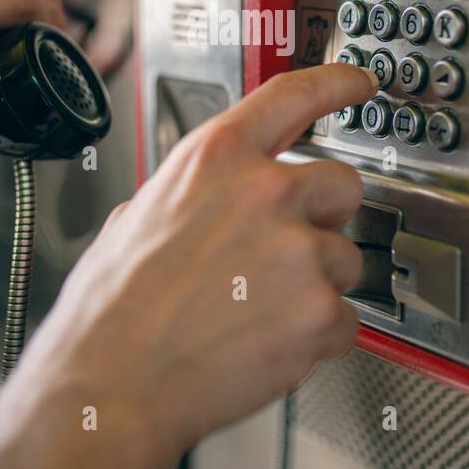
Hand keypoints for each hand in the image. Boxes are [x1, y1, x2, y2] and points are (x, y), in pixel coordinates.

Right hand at [0, 61, 377, 468]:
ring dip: (316, 287)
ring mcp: (298, 252)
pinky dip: (317, 340)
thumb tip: (207, 204)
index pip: (294, 97)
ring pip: (346, 260)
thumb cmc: (110, 313)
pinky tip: (267, 346)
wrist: (108, 386)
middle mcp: (264, 194)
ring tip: (256, 314)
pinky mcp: (320, 312)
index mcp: (214, 160)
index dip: (337, 84)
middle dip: (325, 217)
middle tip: (287, 252)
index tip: (360, 82)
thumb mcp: (135, 219)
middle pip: (344, 183)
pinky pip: (346, 321)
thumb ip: (192, 197)